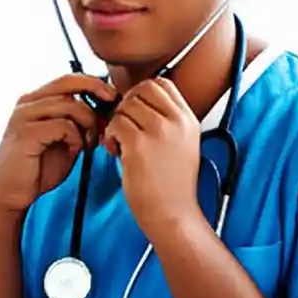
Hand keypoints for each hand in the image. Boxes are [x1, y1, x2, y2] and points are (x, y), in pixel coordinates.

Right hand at [0, 74, 116, 211]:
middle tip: (110, 113)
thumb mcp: (64, 140)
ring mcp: (24, 116)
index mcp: (34, 101)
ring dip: (88, 124)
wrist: (10, 194)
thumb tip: (106, 110)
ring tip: (88, 144)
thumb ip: (78, 123)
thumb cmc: (36, 169)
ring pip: (71, 105)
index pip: (69, 79)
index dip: (95, 84)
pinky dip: (76, 138)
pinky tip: (74, 150)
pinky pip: (64, 126)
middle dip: (97, 95)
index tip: (113, 98)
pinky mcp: (26, 133)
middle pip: (70, 83)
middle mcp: (27, 103)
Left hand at [102, 77, 202, 234]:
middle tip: (124, 126)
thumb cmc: (170, 183)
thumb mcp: (180, 144)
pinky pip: (114, 125)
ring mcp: (159, 131)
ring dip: (116, 122)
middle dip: (126, 104)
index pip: (162, 83)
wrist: (172, 213)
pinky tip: (115, 152)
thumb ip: (165, 121)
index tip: (134, 112)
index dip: (141, 93)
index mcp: (188, 119)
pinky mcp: (139, 145)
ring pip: (125, 106)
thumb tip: (134, 101)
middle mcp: (177, 121)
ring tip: (120, 143)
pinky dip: (109, 136)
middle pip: (141, 89)